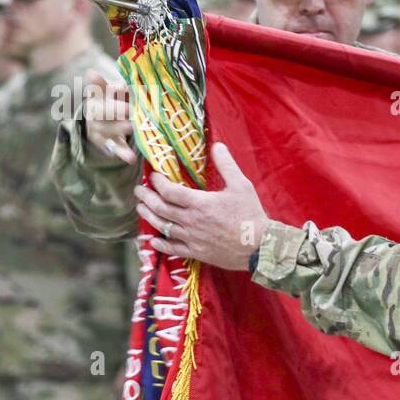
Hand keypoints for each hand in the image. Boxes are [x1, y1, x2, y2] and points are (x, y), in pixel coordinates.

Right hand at [82, 69, 136, 164]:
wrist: (99, 127)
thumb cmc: (113, 104)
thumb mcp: (113, 94)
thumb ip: (120, 88)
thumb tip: (125, 85)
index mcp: (96, 98)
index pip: (97, 90)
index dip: (102, 86)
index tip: (118, 86)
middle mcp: (95, 114)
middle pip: (102, 111)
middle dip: (115, 109)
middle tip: (130, 109)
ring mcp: (99, 131)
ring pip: (107, 130)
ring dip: (119, 129)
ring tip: (131, 127)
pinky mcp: (107, 146)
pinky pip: (115, 149)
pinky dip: (123, 154)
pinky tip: (131, 158)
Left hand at [137, 143, 267, 270]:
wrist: (260, 247)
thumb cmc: (251, 215)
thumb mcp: (242, 186)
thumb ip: (227, 165)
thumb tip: (217, 146)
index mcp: (200, 203)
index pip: (169, 191)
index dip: (158, 182)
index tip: (153, 176)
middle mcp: (191, 221)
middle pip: (160, 208)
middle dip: (146, 197)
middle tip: (139, 190)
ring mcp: (192, 239)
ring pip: (162, 227)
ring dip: (148, 216)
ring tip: (141, 208)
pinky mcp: (197, 253)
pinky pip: (172, 249)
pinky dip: (160, 244)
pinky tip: (154, 240)